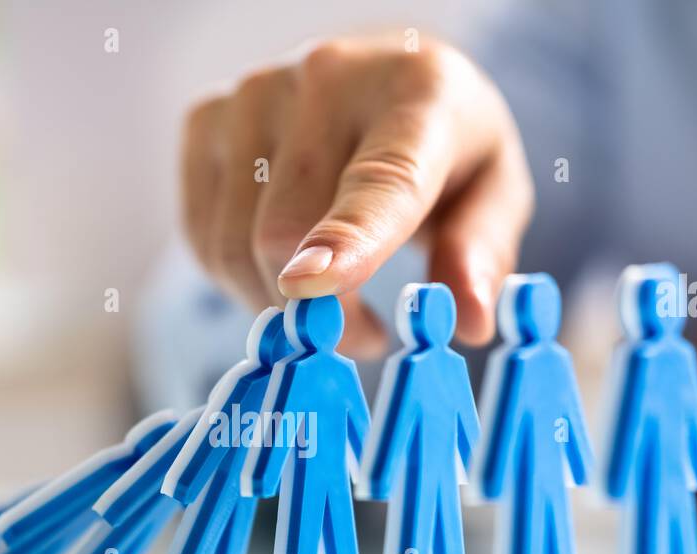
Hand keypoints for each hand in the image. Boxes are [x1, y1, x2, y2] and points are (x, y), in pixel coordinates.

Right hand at [180, 34, 533, 355]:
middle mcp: (325, 76)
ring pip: (234, 246)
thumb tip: (469, 322)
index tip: (312, 288)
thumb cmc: (444, 144)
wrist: (382, 75)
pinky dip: (238, 278)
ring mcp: (253, 93)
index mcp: (417, 92)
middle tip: (363, 335)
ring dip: (277, 303)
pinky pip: (202, 238)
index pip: (377, 179)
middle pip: (284, 234)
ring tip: (328, 299)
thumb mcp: (493, 190)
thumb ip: (481, 252)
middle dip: (321, 314)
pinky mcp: (205, 117)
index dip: (344, 240)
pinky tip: (283, 267)